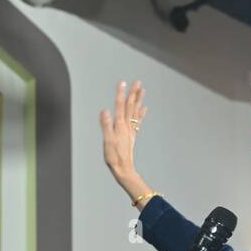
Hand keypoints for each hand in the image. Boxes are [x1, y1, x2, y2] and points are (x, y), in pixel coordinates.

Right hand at [99, 80, 149, 199]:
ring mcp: (130, 131)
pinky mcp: (132, 136)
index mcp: (119, 126)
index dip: (120, 94)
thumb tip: (105, 111)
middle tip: (138, 81)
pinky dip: (141, 113)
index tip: (122, 82)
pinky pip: (138, 122)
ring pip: (135, 112)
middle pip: (131, 107)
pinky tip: (144, 108)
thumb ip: (106, 125)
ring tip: (142, 90)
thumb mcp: (107, 141)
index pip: (120, 106)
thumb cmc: (114, 157)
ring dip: (138, 100)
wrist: (123, 169)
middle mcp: (126, 126)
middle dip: (133, 93)